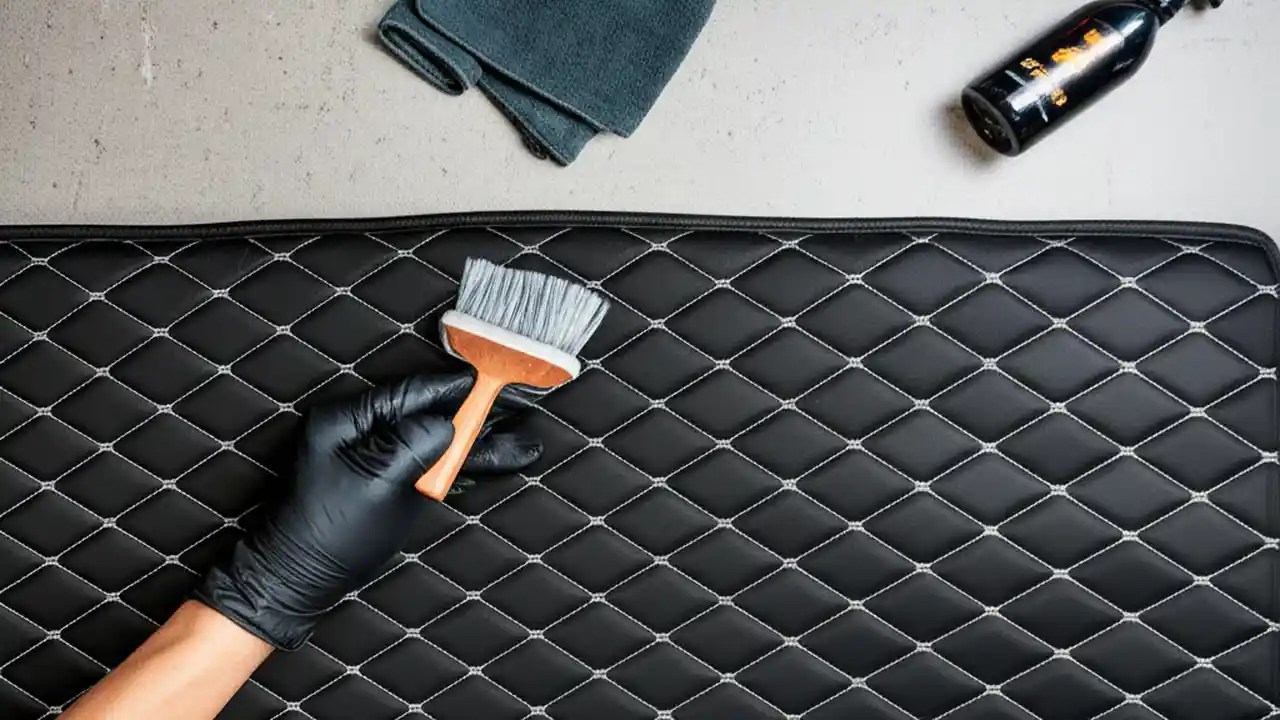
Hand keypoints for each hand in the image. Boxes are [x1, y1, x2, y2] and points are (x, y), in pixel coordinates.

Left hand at [194, 373, 541, 649]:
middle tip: (521, 410)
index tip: (497, 381)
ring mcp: (374, 458)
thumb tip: (447, 423)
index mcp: (348, 420)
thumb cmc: (325, 535)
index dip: (460, 388)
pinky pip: (430, 467)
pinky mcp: (384, 483)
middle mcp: (361, 432)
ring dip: (479, 446)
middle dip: (480, 416)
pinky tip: (495, 462)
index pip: (416, 392)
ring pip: (437, 443)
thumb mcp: (375, 484)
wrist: (296, 583)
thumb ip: (414, 445)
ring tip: (523, 446)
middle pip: (432, 414)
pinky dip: (462, 468)